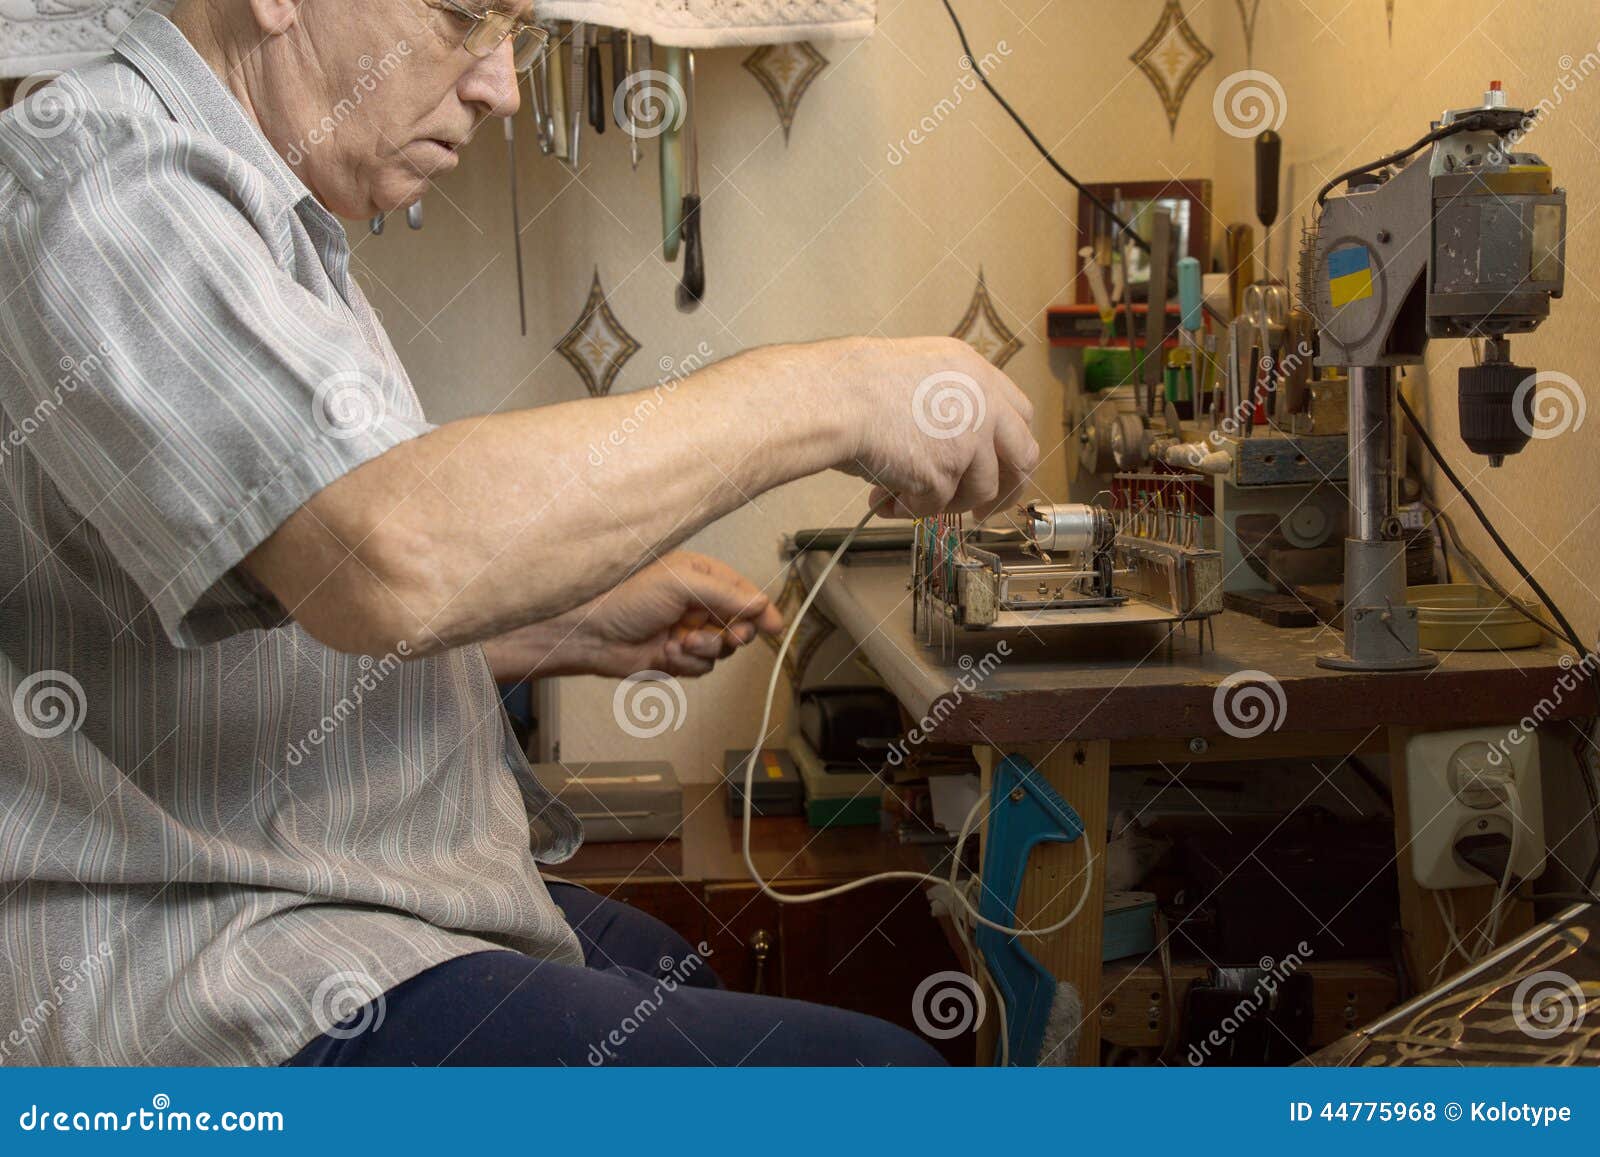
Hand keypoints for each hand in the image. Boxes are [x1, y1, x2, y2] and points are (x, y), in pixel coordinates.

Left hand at [483, 552, 783, 681]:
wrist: (588, 632)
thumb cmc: (625, 595)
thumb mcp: (681, 582)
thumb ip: (726, 594)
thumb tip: (762, 605)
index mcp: (700, 574)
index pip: (743, 592)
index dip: (760, 609)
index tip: (774, 627)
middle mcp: (697, 602)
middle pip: (739, 624)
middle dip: (730, 633)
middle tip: (721, 636)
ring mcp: (687, 631)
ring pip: (722, 651)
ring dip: (704, 650)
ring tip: (678, 643)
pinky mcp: (676, 658)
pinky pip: (702, 668)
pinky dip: (687, 664)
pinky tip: (666, 654)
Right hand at [824, 336, 1039, 518]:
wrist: (836, 396)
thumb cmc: (857, 385)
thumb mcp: (920, 375)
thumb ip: (949, 404)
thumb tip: (958, 452)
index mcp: (976, 373)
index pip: (1020, 414)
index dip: (1010, 447)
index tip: (999, 467)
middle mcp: (983, 404)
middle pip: (1022, 456)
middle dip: (1006, 490)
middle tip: (985, 509)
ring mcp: (969, 440)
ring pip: (980, 490)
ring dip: (945, 502)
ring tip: (905, 497)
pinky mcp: (945, 472)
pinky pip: (936, 506)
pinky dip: (911, 509)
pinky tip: (886, 499)